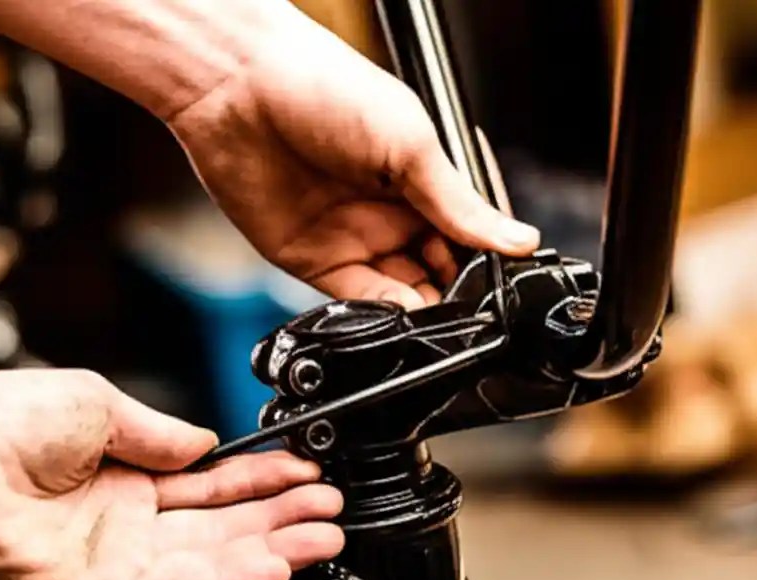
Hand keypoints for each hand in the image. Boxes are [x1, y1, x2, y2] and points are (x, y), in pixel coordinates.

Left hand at [0, 369, 343, 579]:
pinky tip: (269, 565)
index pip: (210, 483)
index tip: (304, 469)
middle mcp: (123, 523)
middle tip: (331, 511)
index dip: (261, 478)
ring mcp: (112, 561)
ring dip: (269, 551)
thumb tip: (206, 440)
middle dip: (280, 519)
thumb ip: (160, 433)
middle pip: (221, 527)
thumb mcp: (99, 404)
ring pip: (209, 563)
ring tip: (323, 539)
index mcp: (123, 477)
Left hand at [167, 16, 539, 308]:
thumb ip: (459, 204)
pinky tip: (401, 311)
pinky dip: (383, 315)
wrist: (239, 89)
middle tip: (471, 304)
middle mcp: (391, 210)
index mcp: (423, 177)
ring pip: (403, 294)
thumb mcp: (410, 143)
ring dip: (423, 310)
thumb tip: (517, 240)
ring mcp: (353, 237)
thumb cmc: (323, 87)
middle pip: (440, 271)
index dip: (486, 260)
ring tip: (437, 312)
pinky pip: (358, 302)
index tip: (502, 281)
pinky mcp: (313, 261)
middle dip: (458, 294)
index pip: (468, 234)